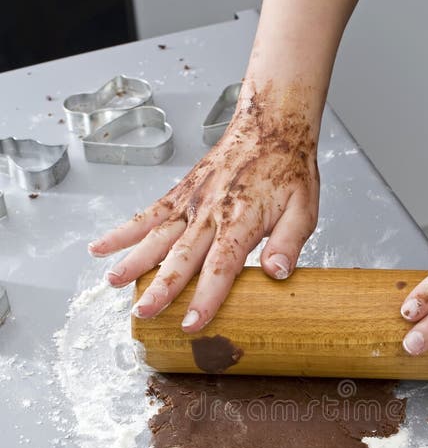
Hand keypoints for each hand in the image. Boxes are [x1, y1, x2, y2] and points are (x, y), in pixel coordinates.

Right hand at [89, 81, 319, 330]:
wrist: (271, 124)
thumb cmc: (289, 169)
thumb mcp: (304, 209)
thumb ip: (289, 243)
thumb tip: (277, 272)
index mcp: (242, 219)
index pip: (221, 266)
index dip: (206, 298)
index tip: (191, 323)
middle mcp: (211, 211)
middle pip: (182, 256)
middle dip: (161, 288)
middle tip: (144, 313)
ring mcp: (191, 201)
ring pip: (157, 236)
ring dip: (134, 260)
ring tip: (112, 282)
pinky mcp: (180, 192)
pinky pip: (148, 214)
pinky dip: (124, 231)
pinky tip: (102, 247)